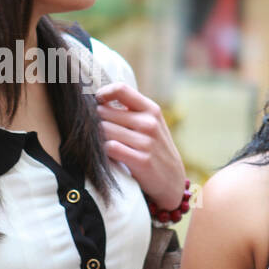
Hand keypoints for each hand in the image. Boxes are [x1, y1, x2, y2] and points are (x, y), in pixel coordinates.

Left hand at [95, 82, 185, 209]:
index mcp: (151, 109)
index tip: (97, 102)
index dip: (103, 93)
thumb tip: (98, 98)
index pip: (120, 89)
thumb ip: (130, 109)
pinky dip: (104, 151)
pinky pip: (110, 148)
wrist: (171, 180)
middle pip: (105, 112)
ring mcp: (146, 142)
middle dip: (97, 120)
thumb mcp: (150, 123)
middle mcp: (149, 123)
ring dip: (99, 137)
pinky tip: (108, 154)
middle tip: (99, 130)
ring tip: (104, 143)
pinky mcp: (141, 161)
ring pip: (104, 130)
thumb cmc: (154, 147)